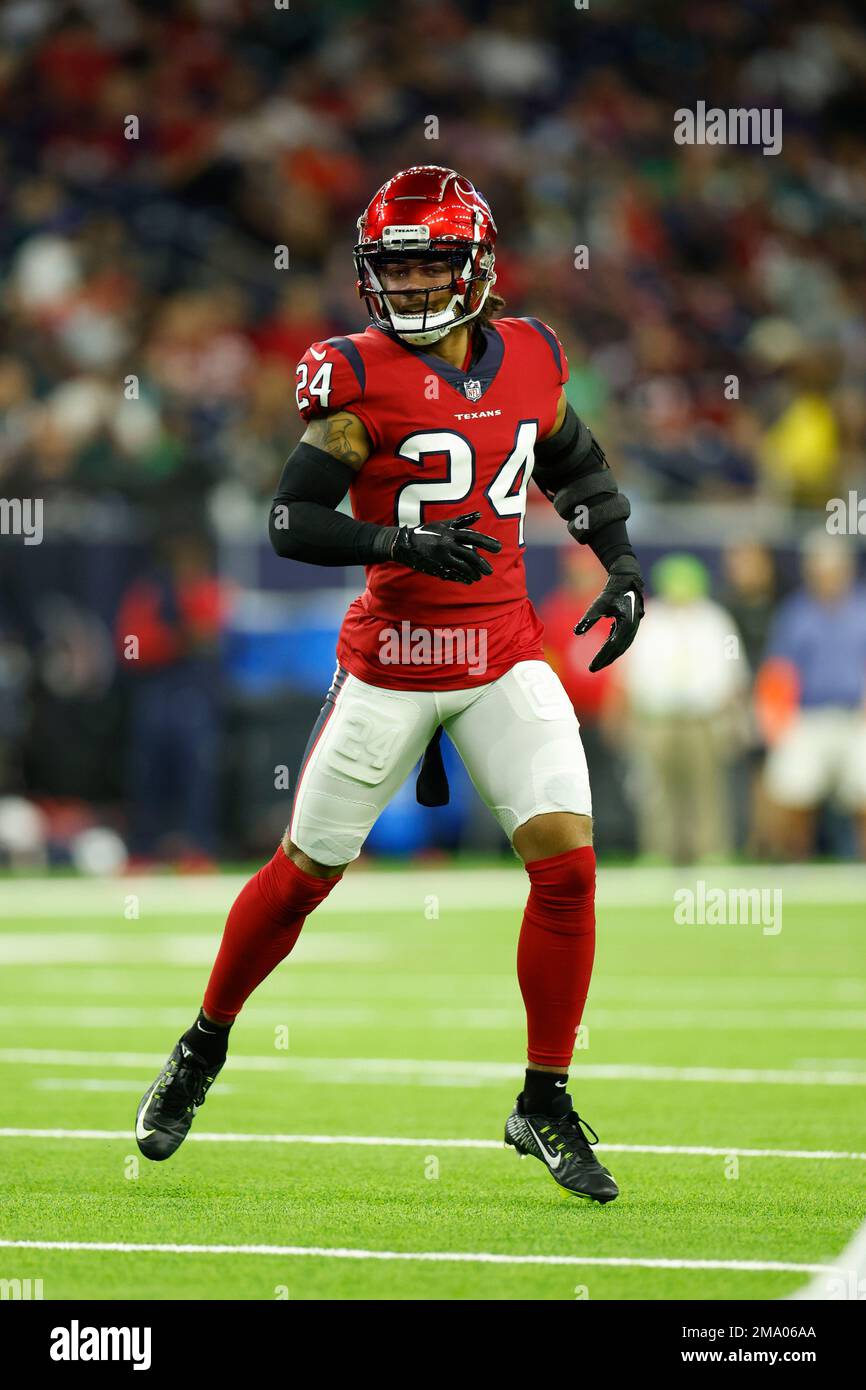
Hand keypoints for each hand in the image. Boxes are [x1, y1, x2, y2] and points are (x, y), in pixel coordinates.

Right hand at [391, 511, 500, 583]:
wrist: (404, 544)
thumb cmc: (426, 532)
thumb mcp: (443, 524)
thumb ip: (462, 521)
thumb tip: (480, 515)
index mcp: (450, 533)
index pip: (472, 537)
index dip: (487, 542)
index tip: (499, 548)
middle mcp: (447, 545)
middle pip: (470, 555)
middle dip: (482, 564)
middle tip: (490, 570)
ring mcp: (441, 558)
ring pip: (463, 567)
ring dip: (474, 573)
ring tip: (480, 577)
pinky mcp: (436, 568)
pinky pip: (453, 575)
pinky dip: (462, 578)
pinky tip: (469, 580)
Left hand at [574, 555, 644, 671]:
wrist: (627, 580)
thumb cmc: (613, 591)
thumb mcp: (599, 604)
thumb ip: (588, 618)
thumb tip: (576, 632)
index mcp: (627, 624)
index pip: (612, 645)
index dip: (601, 657)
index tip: (591, 666)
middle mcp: (632, 628)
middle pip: (618, 650)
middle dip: (605, 660)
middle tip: (592, 669)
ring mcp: (633, 628)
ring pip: (621, 647)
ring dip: (610, 656)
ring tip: (597, 664)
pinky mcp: (630, 625)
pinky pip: (622, 641)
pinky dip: (613, 648)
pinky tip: (604, 651)